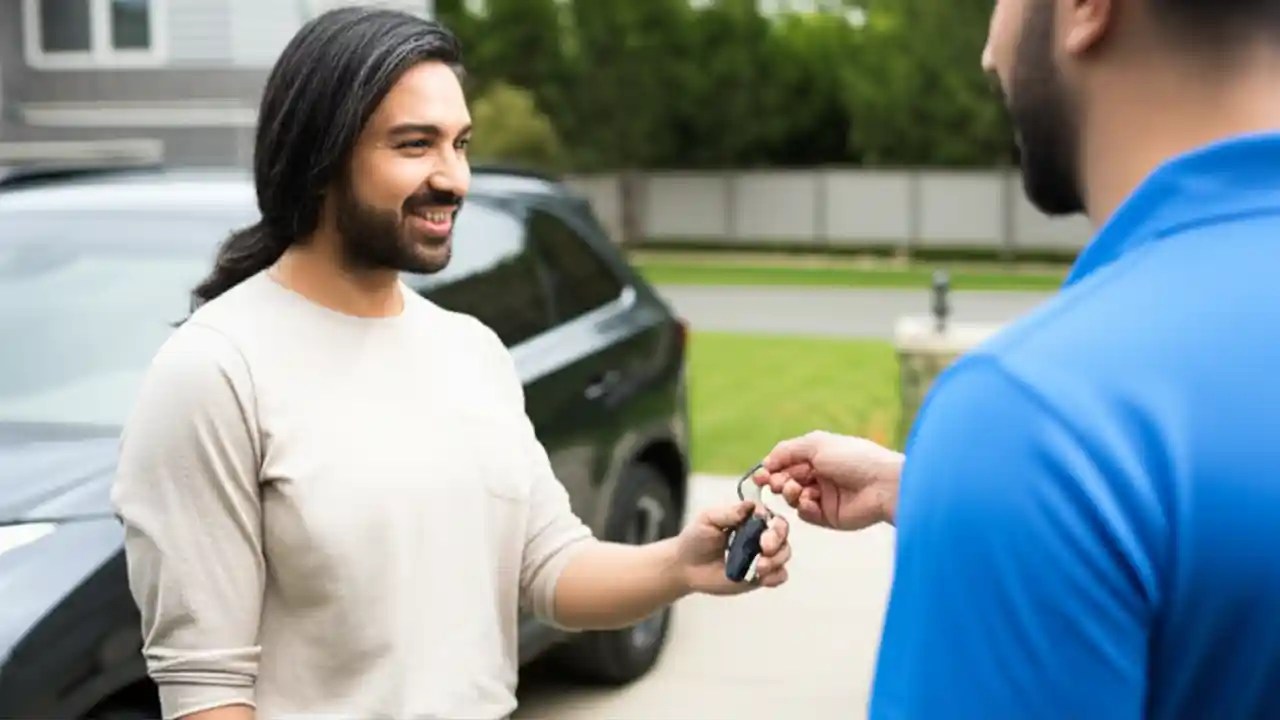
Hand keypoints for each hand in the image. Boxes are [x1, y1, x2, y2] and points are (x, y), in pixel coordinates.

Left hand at [676, 500, 790, 594]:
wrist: (686, 567)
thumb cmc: (696, 538)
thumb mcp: (708, 520)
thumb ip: (729, 513)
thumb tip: (751, 505)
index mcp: (749, 518)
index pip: (770, 514)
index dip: (772, 521)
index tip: (763, 527)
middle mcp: (760, 535)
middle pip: (782, 533)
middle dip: (777, 540)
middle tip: (764, 548)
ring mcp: (762, 556)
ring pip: (784, 553)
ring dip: (776, 559)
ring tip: (759, 567)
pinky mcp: (760, 576)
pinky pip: (779, 576)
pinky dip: (776, 576)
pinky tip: (763, 578)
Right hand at [753, 431, 902, 530]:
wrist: (883, 484)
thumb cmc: (854, 458)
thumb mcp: (817, 444)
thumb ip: (787, 450)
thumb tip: (766, 462)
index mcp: (818, 456)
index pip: (787, 463)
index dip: (772, 469)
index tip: (760, 474)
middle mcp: (820, 476)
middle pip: (787, 481)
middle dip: (778, 481)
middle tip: (775, 483)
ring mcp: (825, 498)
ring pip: (794, 499)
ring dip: (790, 493)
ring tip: (797, 489)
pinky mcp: (829, 517)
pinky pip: (807, 514)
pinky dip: (804, 507)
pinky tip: (812, 501)